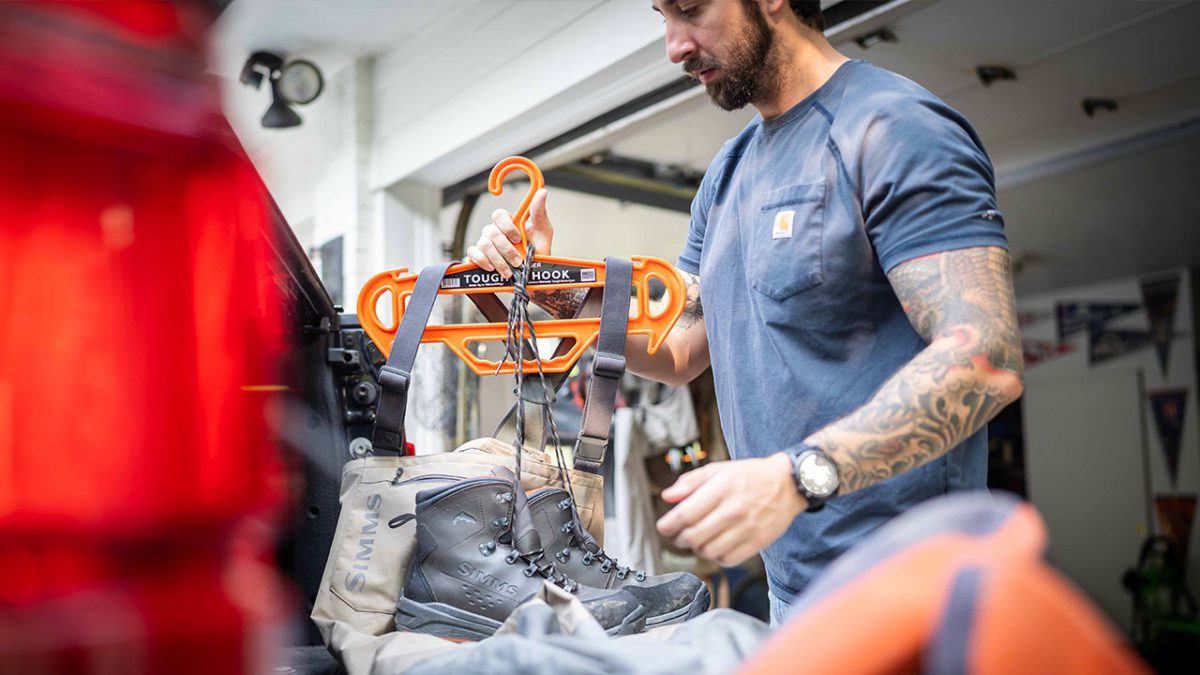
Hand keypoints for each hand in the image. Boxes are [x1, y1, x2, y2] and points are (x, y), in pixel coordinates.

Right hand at [466, 188, 553, 278]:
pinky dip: (483, 261)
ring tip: (508, 272)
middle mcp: (495, 232)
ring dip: (498, 260)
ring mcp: (485, 244)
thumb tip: (542, 192)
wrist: (532, 278)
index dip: (507, 226)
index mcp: (508, 223)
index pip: (499, 215)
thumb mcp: (543, 233)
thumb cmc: (537, 253)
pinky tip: (492, 269)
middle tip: (517, 262)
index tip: (518, 238)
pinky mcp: (477, 256)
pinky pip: (472, 253)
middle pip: (491, 231)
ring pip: (484, 244)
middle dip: (506, 249)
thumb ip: (539, 213)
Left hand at [656, 453, 805, 566]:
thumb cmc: (750, 476)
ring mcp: (747, 528)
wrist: (787, 484)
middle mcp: (734, 510)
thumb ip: (690, 482)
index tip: (663, 527)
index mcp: (722, 489)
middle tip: (678, 536)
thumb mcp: (719, 469)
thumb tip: (667, 496)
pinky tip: (715, 547)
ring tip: (698, 541)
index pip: (686, 514)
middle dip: (679, 539)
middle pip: (694, 536)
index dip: (668, 524)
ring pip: (709, 551)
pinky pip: (728, 560)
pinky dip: (716, 557)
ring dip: (697, 549)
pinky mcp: (758, 542)